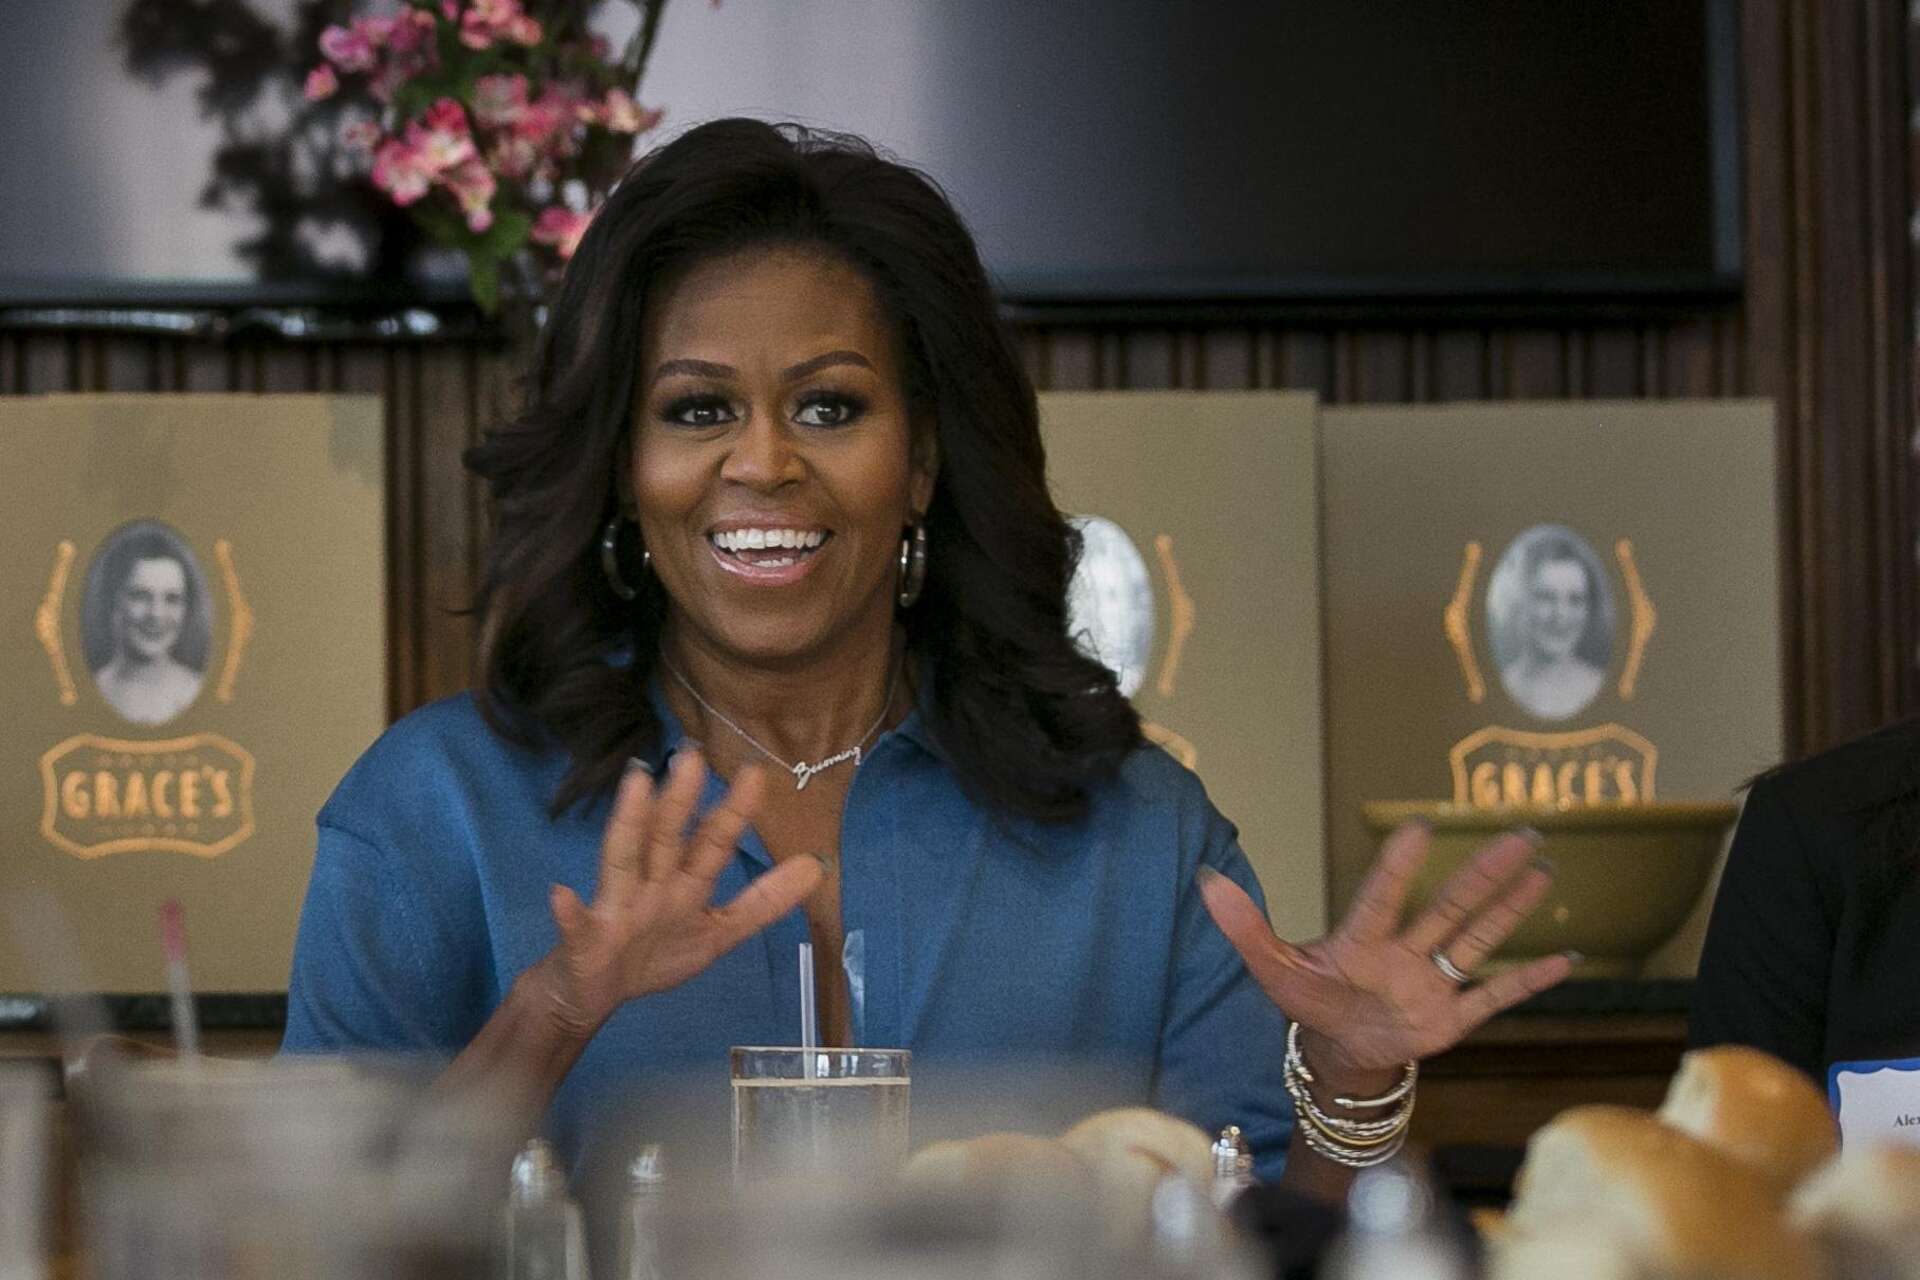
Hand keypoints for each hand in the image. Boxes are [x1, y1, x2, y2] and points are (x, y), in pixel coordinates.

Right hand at [543, 748, 821, 1034]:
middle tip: (693, 754)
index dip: (733, 813)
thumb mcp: (717, 933)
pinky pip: (575, 926)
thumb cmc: (653, 955)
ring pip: (623, 860)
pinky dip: (568, 912)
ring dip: (629, 823)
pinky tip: (561, 894)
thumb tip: (816, 865)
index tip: (755, 774)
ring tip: (636, 784)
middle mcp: (651, 885)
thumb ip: (763, 902)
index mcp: (683, 885)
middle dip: (681, 799)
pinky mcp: (583, 940)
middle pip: (668, 838)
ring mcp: (615, 908)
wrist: (587, 995)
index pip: (712, 843)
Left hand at [1198, 823, 1572, 1080]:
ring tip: (1543, 869)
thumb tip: (1206, 881)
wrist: (1340, 1051)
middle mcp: (1406, 953)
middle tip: (1521, 831)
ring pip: (1478, 939)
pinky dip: (1529, 982)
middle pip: (1450, 908)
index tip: (1418, 827)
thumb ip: (1245, 928)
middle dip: (1484, 873)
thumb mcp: (1272, 968)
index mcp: (1362, 942)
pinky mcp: (1453, 1018)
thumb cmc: (1308, 999)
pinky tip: (1567, 959)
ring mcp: (1433, 983)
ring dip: (1511, 909)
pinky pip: (1495, 997)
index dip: (1397, 868)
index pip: (1382, 901)